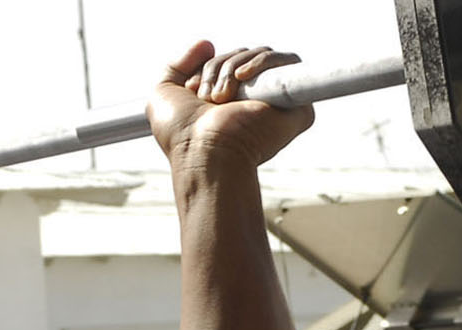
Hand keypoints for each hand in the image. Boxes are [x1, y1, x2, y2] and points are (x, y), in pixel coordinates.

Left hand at [148, 41, 313, 171]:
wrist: (203, 153)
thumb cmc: (182, 135)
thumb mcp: (164, 93)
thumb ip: (180, 64)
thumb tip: (208, 44)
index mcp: (229, 102)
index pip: (227, 63)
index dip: (209, 67)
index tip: (192, 88)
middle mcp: (253, 102)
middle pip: (241, 56)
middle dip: (218, 67)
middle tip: (206, 97)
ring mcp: (275, 104)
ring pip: (262, 55)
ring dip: (233, 67)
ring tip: (220, 97)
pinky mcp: (296, 106)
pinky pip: (290, 62)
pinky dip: (265, 62)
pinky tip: (242, 78)